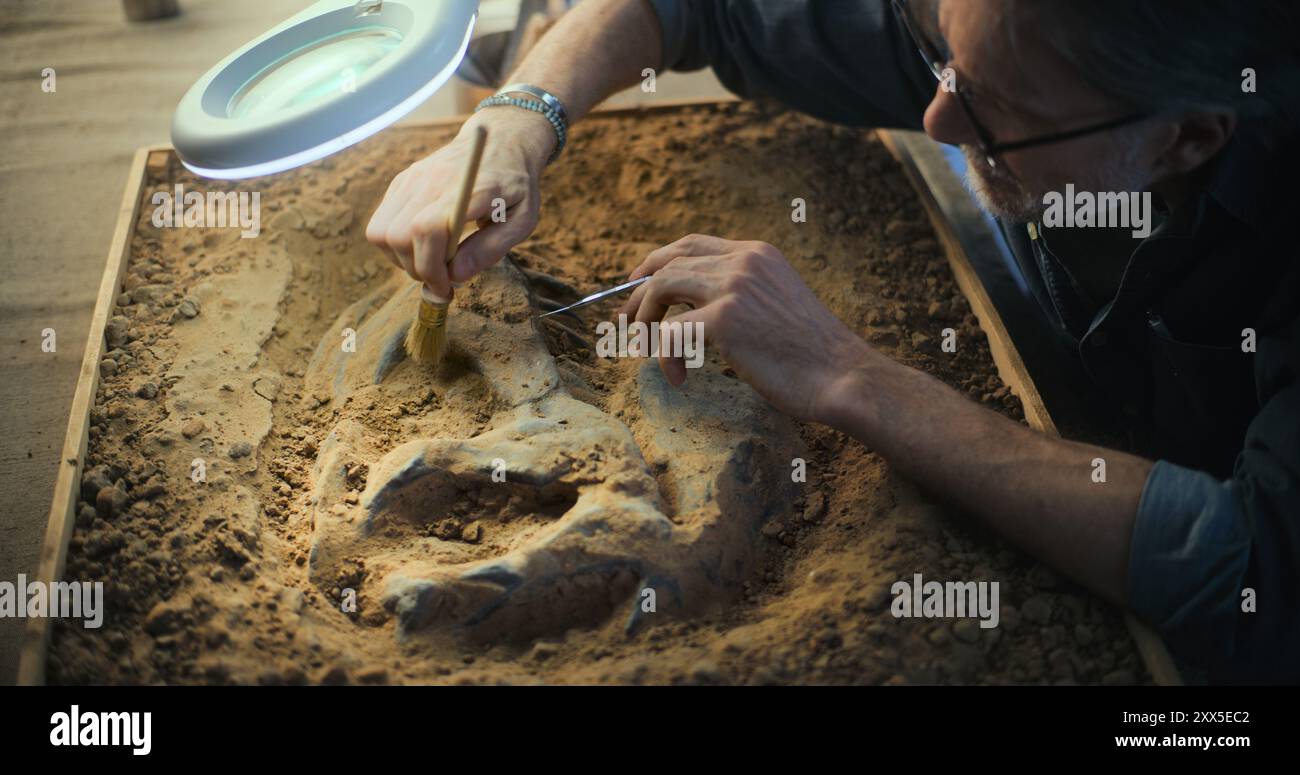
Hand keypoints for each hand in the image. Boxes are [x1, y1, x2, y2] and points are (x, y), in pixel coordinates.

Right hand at [365, 108, 555, 298]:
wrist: (499, 140)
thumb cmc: (515, 185)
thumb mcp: (521, 221)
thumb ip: (491, 248)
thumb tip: (457, 275)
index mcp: (467, 188)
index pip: (427, 228)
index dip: (430, 267)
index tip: (446, 287)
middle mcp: (432, 179)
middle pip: (396, 235)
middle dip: (415, 268)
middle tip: (441, 278)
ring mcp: (412, 178)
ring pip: (380, 232)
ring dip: (400, 258)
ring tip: (430, 261)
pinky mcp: (401, 182)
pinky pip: (380, 223)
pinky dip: (395, 244)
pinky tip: (423, 245)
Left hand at [619, 234, 875, 422]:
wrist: (842, 376)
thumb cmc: (812, 355)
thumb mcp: (776, 306)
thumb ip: (740, 296)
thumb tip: (690, 312)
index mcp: (757, 253)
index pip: (692, 244)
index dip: (658, 263)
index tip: (639, 285)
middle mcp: (743, 260)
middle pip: (669, 260)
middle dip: (638, 290)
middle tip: (624, 321)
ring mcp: (733, 285)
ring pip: (661, 288)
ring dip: (643, 321)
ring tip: (644, 351)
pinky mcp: (725, 318)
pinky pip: (670, 332)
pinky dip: (664, 358)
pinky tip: (679, 379)